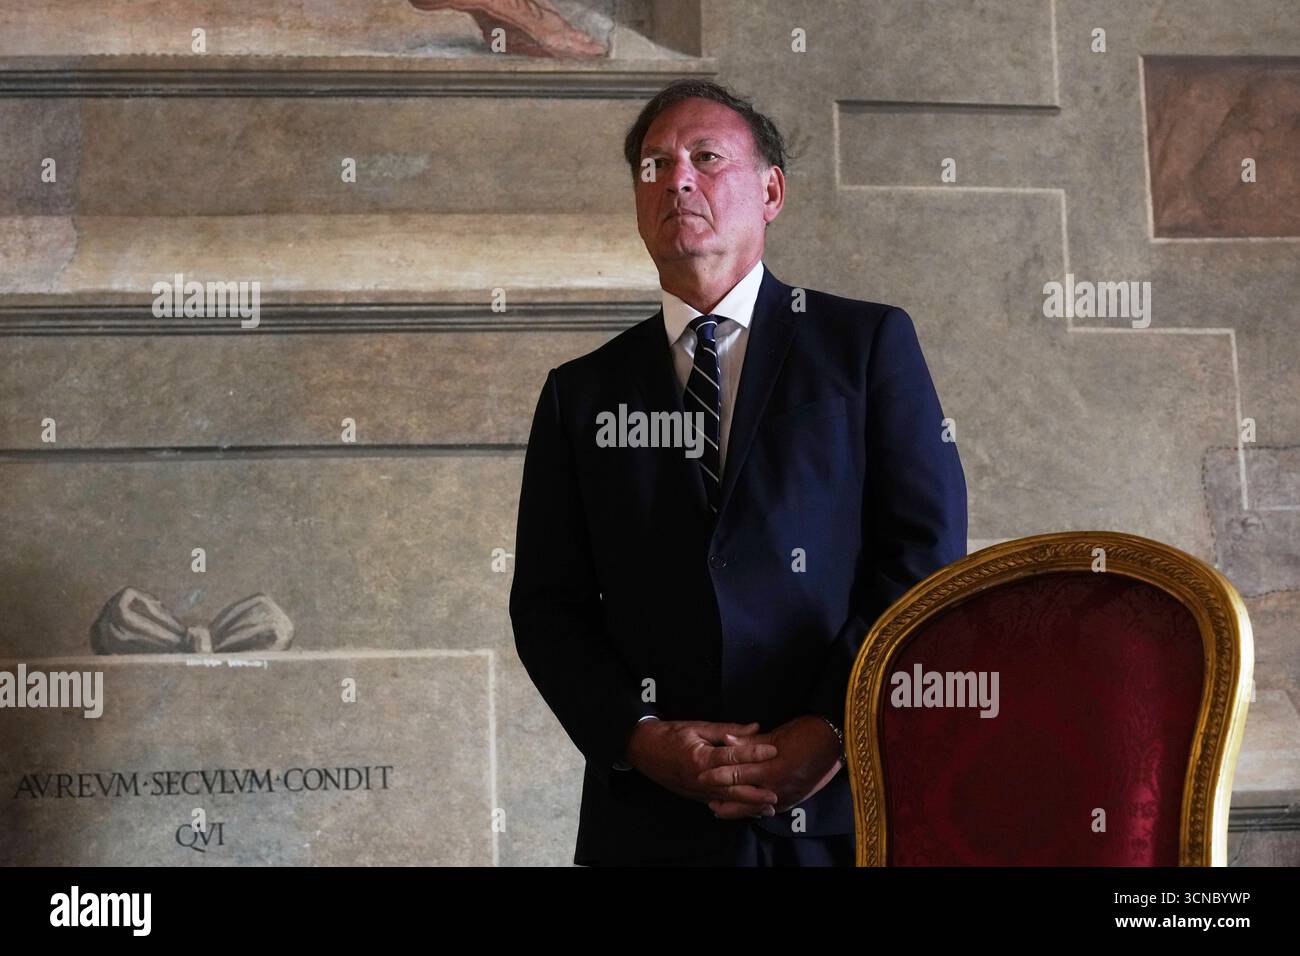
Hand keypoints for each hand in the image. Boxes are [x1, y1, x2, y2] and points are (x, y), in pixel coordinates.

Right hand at [624, 719, 780, 818]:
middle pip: (733, 786)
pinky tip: (747, 810)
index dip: (755, 753)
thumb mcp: (698, 727)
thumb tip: (754, 727)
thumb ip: (728, 730)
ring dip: (748, 805)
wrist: (643, 749)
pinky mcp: (695, 796)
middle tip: (776, 793)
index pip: (733, 757)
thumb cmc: (670, 734)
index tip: (774, 751)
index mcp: (701, 758)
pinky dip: (734, 807)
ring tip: (767, 808)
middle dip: (756, 792)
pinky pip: (717, 804)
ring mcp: (697, 790)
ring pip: (727, 800)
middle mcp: (700, 778)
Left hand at [699, 715, 841, 816]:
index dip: (718, 776)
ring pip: (756, 807)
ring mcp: (789, 795)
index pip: (738, 774)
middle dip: (725, 800)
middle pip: (744, 797)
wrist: (838, 740)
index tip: (701, 776)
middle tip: (708, 802)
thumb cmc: (808, 732)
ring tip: (721, 809)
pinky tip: (748, 810)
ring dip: (739, 809)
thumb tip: (727, 740)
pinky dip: (756, 809)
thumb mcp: (778, 735)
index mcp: (772, 768)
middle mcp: (779, 786)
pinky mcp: (796, 798)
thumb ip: (751, 741)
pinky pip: (771, 808)